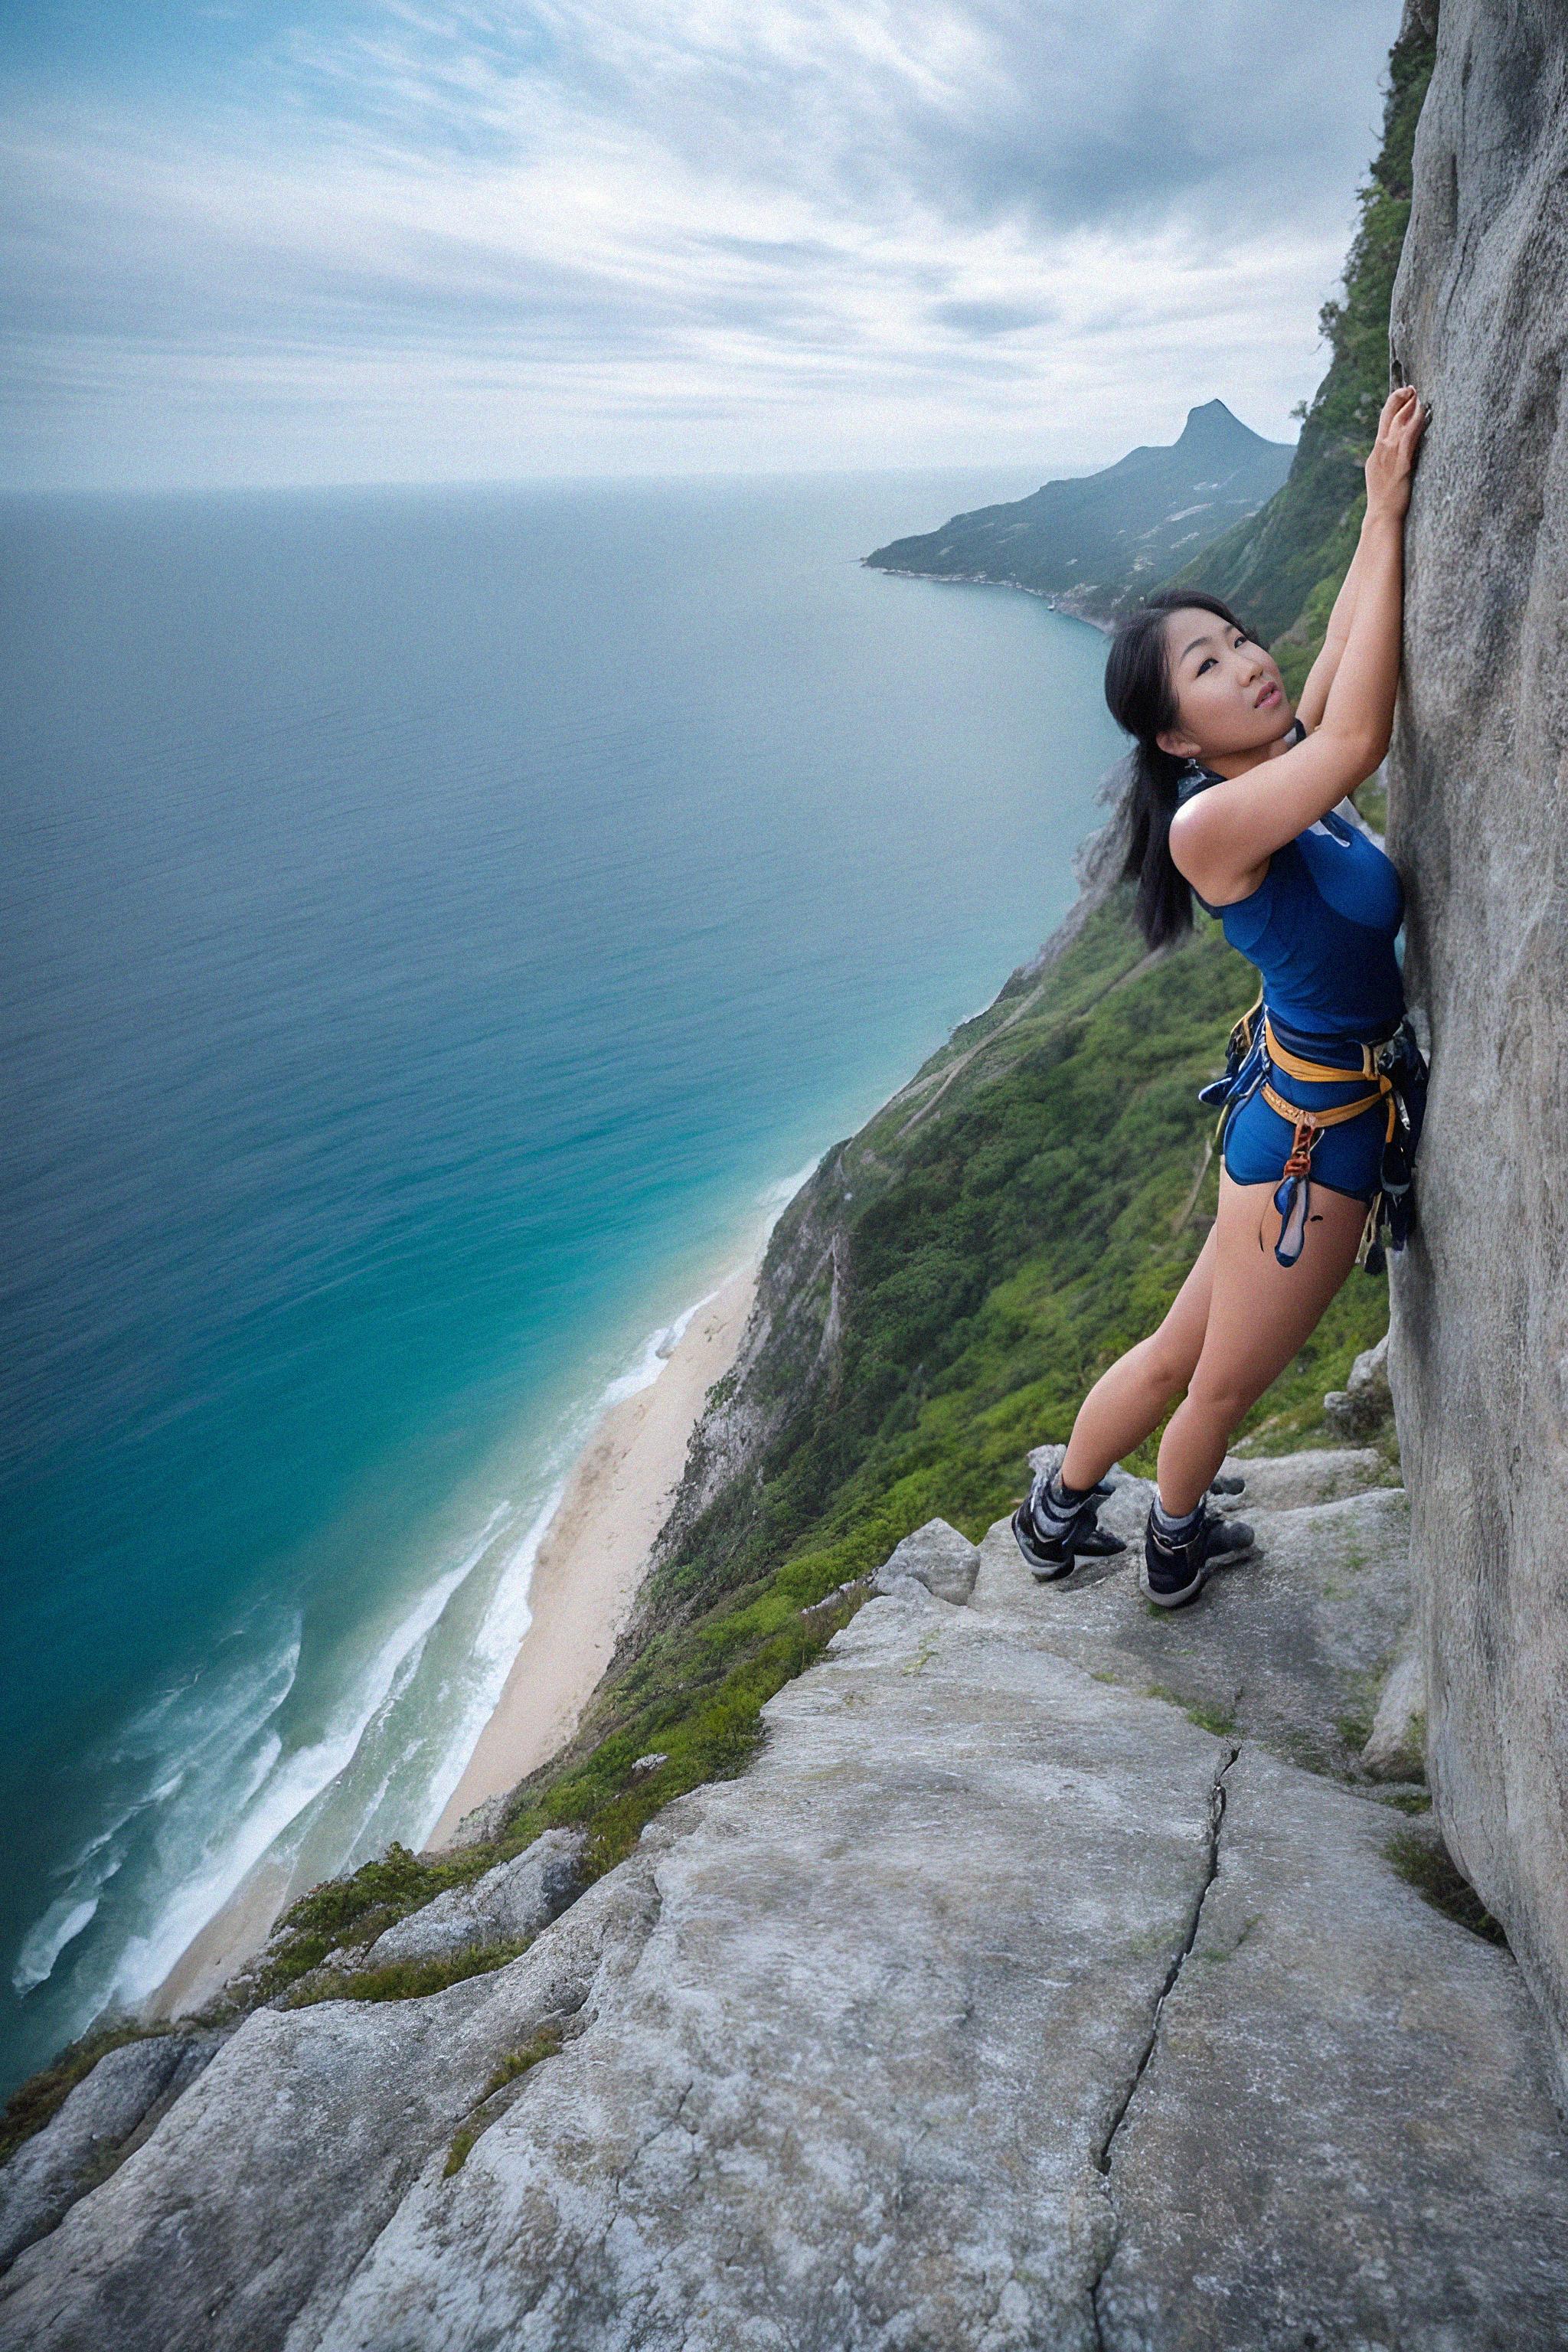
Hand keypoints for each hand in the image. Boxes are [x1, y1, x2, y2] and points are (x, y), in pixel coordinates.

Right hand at [1364, 384, 1427, 519]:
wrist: (1382, 516)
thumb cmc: (1386, 502)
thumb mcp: (1383, 477)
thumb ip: (1390, 462)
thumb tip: (1401, 453)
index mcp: (1375, 454)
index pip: (1383, 423)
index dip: (1392, 406)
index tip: (1403, 396)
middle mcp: (1380, 450)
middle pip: (1387, 416)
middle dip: (1399, 398)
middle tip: (1411, 388)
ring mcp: (1389, 455)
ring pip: (1399, 422)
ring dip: (1410, 405)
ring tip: (1418, 394)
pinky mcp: (1401, 462)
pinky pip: (1409, 436)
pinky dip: (1416, 421)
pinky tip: (1423, 411)